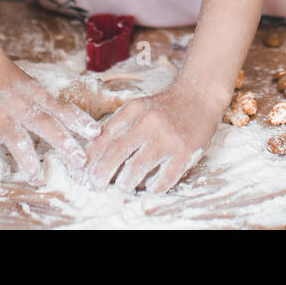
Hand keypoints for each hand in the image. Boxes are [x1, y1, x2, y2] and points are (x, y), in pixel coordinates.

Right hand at [0, 57, 100, 184]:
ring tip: (38, 179)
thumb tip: (74, 123)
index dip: (79, 120)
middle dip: (64, 143)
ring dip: (28, 162)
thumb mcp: (31, 85)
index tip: (96, 133)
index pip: (60, 108)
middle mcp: (19, 106)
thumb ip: (48, 104)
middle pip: (45, 125)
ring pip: (17, 140)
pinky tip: (0, 175)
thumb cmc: (7, 78)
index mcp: (35, 95)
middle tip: (79, 161)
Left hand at [83, 79, 224, 193]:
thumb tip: (92, 152)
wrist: (199, 97)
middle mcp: (150, 123)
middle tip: (96, 185)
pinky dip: (154, 187)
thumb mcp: (138, 108)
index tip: (85, 171)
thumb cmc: (164, 107)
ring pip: (137, 167)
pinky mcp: (186, 152)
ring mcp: (168, 138)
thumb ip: (116, 126)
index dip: (92, 156)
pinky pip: (165, 177)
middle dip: (102, 173)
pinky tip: (149, 187)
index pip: (105, 135)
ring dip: (125, 183)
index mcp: (135, 110)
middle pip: (117, 152)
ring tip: (123, 187)